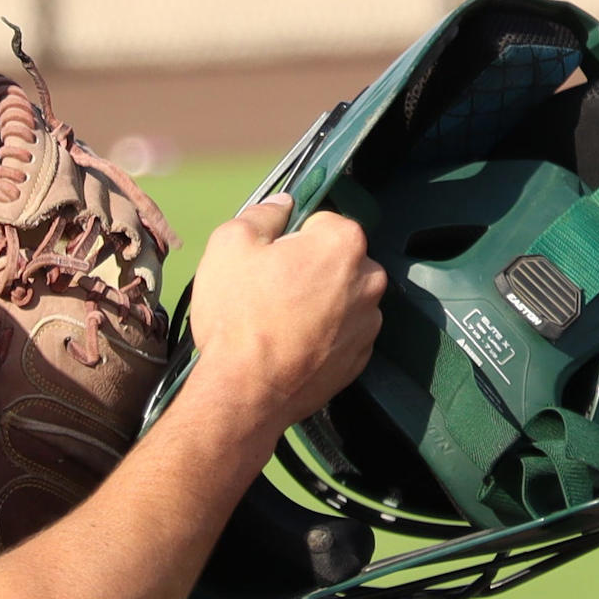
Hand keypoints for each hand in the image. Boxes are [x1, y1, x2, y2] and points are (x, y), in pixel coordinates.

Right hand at [183, 200, 383, 433]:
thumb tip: (282, 205)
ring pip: (342, 297)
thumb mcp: (230, 244)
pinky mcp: (360, 359)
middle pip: (338, 259)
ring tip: (279, 320)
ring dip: (319, 302)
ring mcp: (368, 324)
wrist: (246, 393)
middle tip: (271, 288)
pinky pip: (343, 333)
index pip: (322, 220)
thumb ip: (263, 213)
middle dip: (310, 267)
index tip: (272, 255)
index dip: (292, 235)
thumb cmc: (239, 318)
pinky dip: (323, 334)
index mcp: (343, 243)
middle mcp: (368, 281)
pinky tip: (291, 344)